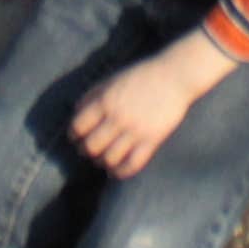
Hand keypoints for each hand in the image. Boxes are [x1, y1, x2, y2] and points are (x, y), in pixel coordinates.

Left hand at [71, 38, 237, 177]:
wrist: (174, 76)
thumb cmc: (141, 76)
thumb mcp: (112, 79)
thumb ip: (92, 95)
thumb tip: (75, 112)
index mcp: (105, 100)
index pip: (78, 126)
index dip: (74, 135)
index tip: (76, 138)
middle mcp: (118, 117)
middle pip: (91, 146)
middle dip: (85, 151)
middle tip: (88, 151)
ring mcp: (135, 130)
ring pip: (109, 158)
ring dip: (102, 162)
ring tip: (103, 160)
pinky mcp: (152, 140)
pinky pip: (132, 164)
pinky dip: (120, 172)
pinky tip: (116, 170)